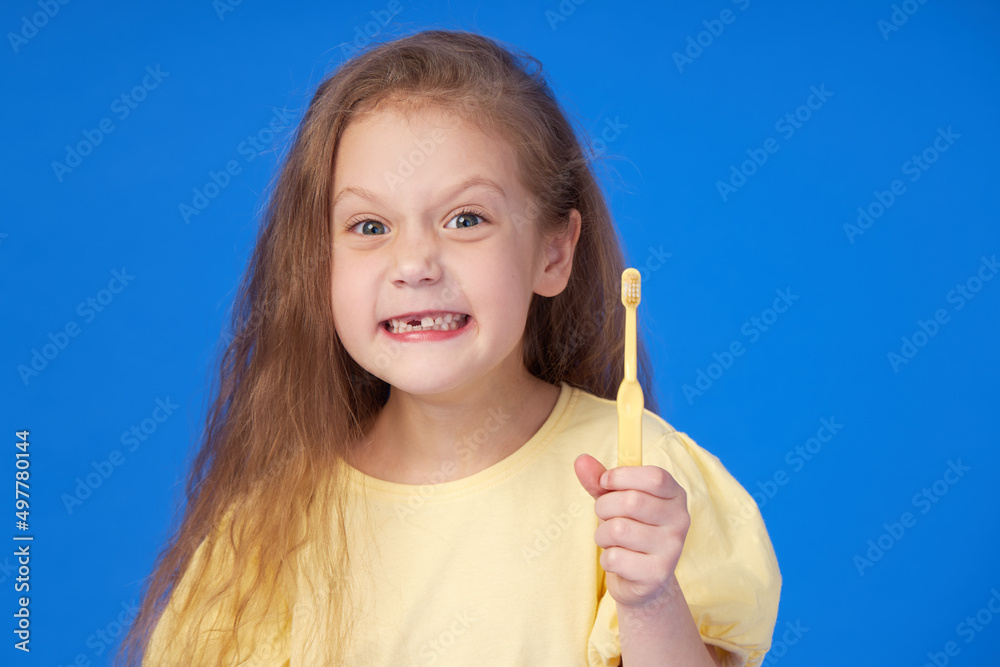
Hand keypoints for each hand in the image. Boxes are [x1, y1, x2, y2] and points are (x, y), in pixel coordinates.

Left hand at [574, 454, 690, 608]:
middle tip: (604, 517)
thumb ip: (600, 480)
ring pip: (619, 530)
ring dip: (602, 535)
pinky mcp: (657, 574)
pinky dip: (606, 559)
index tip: (604, 483)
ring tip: (610, 540)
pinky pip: (615, 557)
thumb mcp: (615, 500)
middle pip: (631, 501)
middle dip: (604, 508)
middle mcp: (681, 520)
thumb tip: (580, 460)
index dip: (620, 477)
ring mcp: (672, 548)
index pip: (654, 477)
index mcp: (676, 495)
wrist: (644, 580)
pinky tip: (618, 561)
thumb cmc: (631, 530)